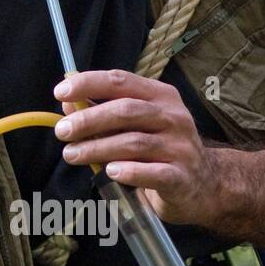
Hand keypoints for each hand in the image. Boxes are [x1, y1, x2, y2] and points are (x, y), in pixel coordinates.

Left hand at [53, 69, 217, 225]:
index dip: (89, 83)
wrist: (204, 184)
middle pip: (126, 111)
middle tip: (62, 131)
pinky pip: (152, 173)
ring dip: (97, 149)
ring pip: (133, 143)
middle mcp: (173, 117)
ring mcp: (180, 147)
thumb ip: (104, 113)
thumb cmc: (161, 149)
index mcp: (161, 96)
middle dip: (89, 120)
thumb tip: (67, 104)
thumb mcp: (136, 125)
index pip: (121, 81)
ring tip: (72, 155)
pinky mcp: (181, 177)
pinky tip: (110, 172)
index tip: (61, 92)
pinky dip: (128, 172)